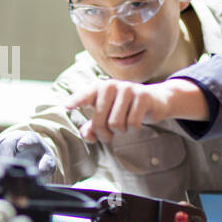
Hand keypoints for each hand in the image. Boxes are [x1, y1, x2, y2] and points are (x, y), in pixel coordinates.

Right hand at [0, 130, 56, 179]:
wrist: (25, 154)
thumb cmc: (37, 159)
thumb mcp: (48, 162)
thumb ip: (47, 165)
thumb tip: (40, 171)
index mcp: (30, 139)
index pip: (29, 139)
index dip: (26, 142)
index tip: (21, 146)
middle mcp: (13, 138)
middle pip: (7, 144)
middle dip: (5, 157)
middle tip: (6, 171)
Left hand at [64, 79, 201, 143]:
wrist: (155, 100)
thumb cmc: (125, 109)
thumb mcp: (107, 116)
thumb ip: (92, 127)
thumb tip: (85, 135)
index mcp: (100, 88)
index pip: (86, 95)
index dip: (77, 100)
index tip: (67, 106)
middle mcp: (112, 86)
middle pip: (100, 121)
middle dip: (103, 134)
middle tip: (108, 136)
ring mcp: (128, 89)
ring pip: (116, 124)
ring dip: (120, 132)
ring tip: (123, 127)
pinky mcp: (143, 96)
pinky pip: (133, 123)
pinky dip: (133, 130)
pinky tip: (135, 124)